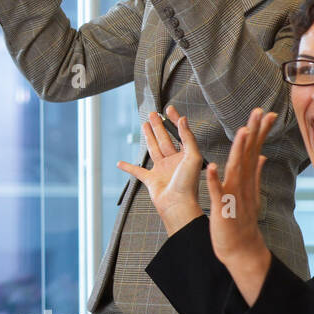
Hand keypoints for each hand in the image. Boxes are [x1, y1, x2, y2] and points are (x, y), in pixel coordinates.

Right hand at [117, 106, 203, 234]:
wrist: (178, 204)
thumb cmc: (188, 184)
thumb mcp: (192, 156)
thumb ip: (187, 138)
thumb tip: (183, 119)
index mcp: (185, 155)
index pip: (179, 133)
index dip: (175, 120)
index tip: (169, 108)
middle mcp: (174, 161)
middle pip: (164, 138)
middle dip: (159, 125)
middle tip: (153, 114)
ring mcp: (162, 170)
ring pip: (153, 149)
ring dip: (148, 137)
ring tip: (144, 125)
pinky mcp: (151, 180)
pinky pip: (138, 171)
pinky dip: (128, 167)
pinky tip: (120, 163)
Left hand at [205, 108, 273, 303]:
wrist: (241, 248)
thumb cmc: (242, 220)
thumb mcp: (250, 194)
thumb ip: (255, 173)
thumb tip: (262, 156)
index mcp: (247, 180)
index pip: (254, 150)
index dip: (259, 131)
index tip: (266, 112)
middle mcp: (243, 185)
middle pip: (248, 154)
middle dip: (254, 132)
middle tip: (260, 112)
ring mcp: (234, 196)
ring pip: (236, 169)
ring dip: (239, 150)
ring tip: (242, 131)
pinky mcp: (223, 209)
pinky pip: (218, 192)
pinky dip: (215, 180)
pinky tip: (211, 166)